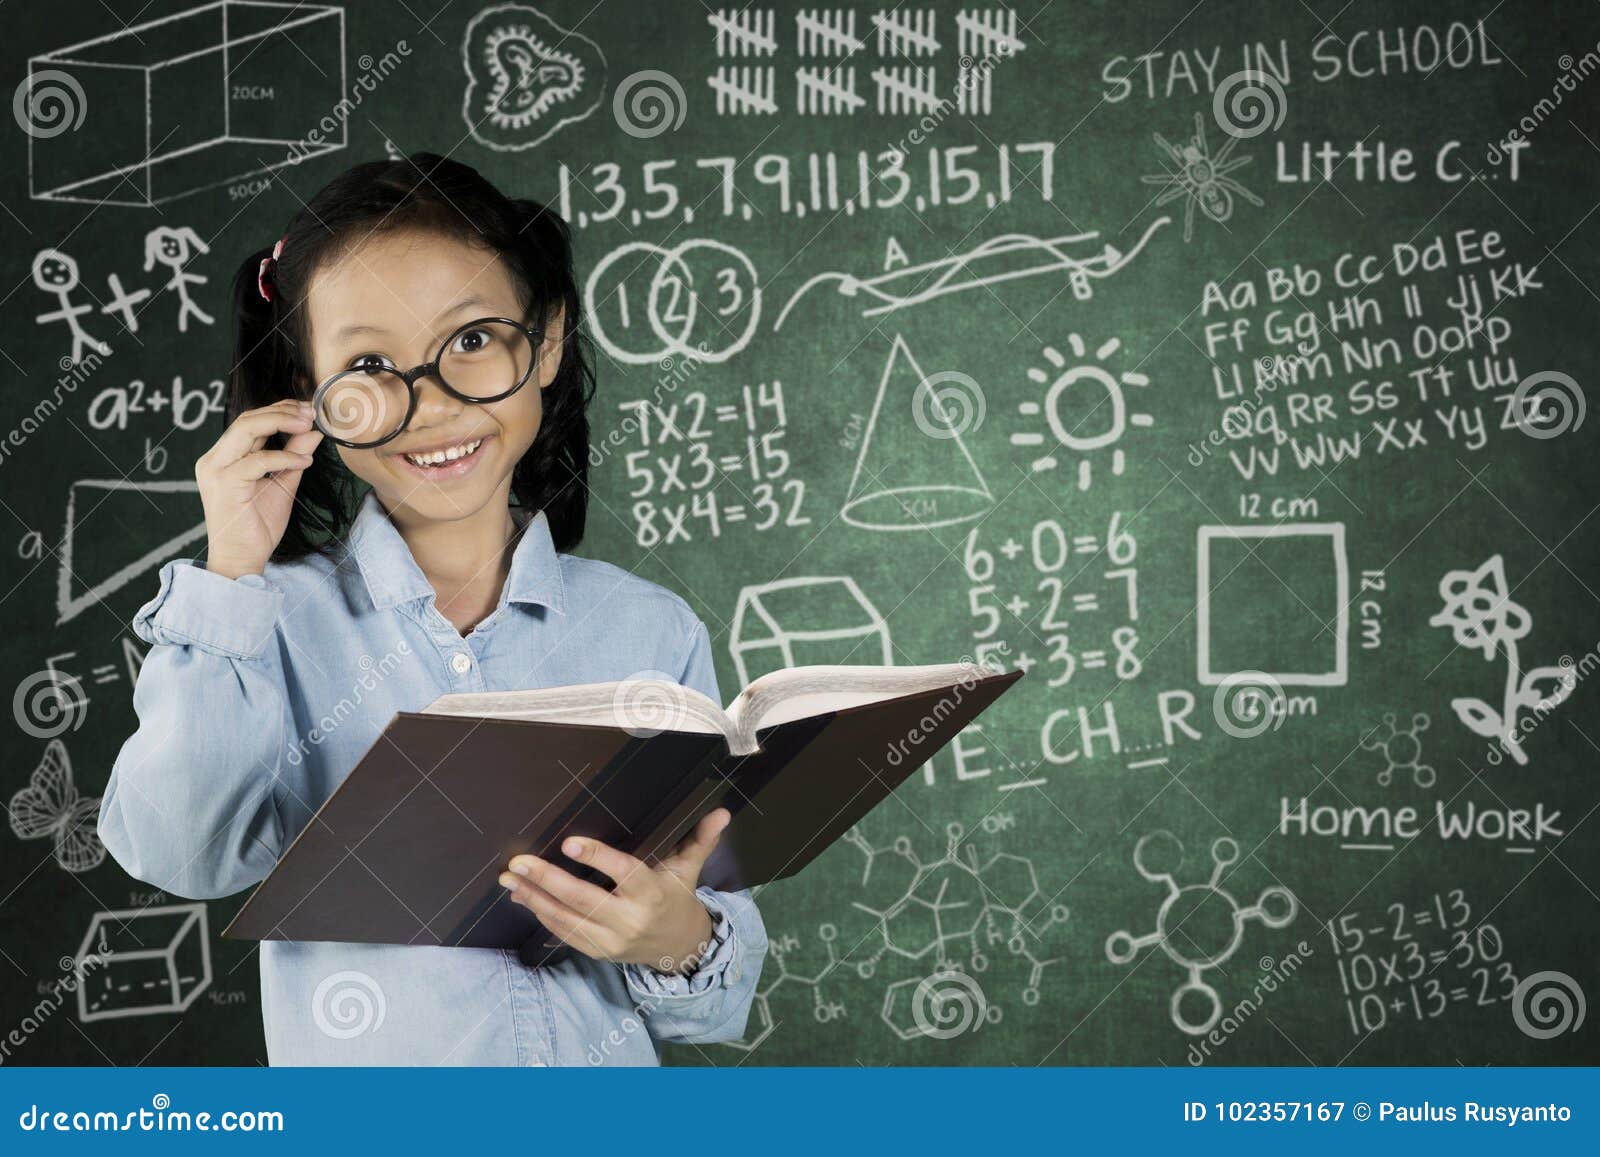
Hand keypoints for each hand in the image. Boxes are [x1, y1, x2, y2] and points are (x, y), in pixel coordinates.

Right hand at [197, 399, 323, 578]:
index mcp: (224, 458)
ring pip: (246, 429)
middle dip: (282, 411)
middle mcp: (214, 459)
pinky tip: (305, 461)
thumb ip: (293, 457)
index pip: (249, 422)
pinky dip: (284, 457)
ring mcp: (216, 470)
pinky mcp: (225, 484)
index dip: (279, 411)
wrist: (241, 561)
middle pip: (246, 419)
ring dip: (281, 422)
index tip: (308, 410)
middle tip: (311, 412)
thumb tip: (313, 431)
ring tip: (309, 424)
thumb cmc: (258, 527)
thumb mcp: (282, 484)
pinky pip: (258, 460)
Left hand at [499, 807, 731, 972]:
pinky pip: (564, 933)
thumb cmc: (678, 898)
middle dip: (548, 879)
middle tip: (520, 861)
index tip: (569, 843)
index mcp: (653, 894)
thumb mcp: (689, 869)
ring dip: (534, 898)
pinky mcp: (597, 951)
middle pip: (583, 899)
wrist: (679, 948)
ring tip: (510, 878)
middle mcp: (630, 919)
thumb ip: (700, 839)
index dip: (597, 858)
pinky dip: (541, 914)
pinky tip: (522, 897)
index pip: (624, 873)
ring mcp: (611, 939)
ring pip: (566, 919)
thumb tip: (722, 811)